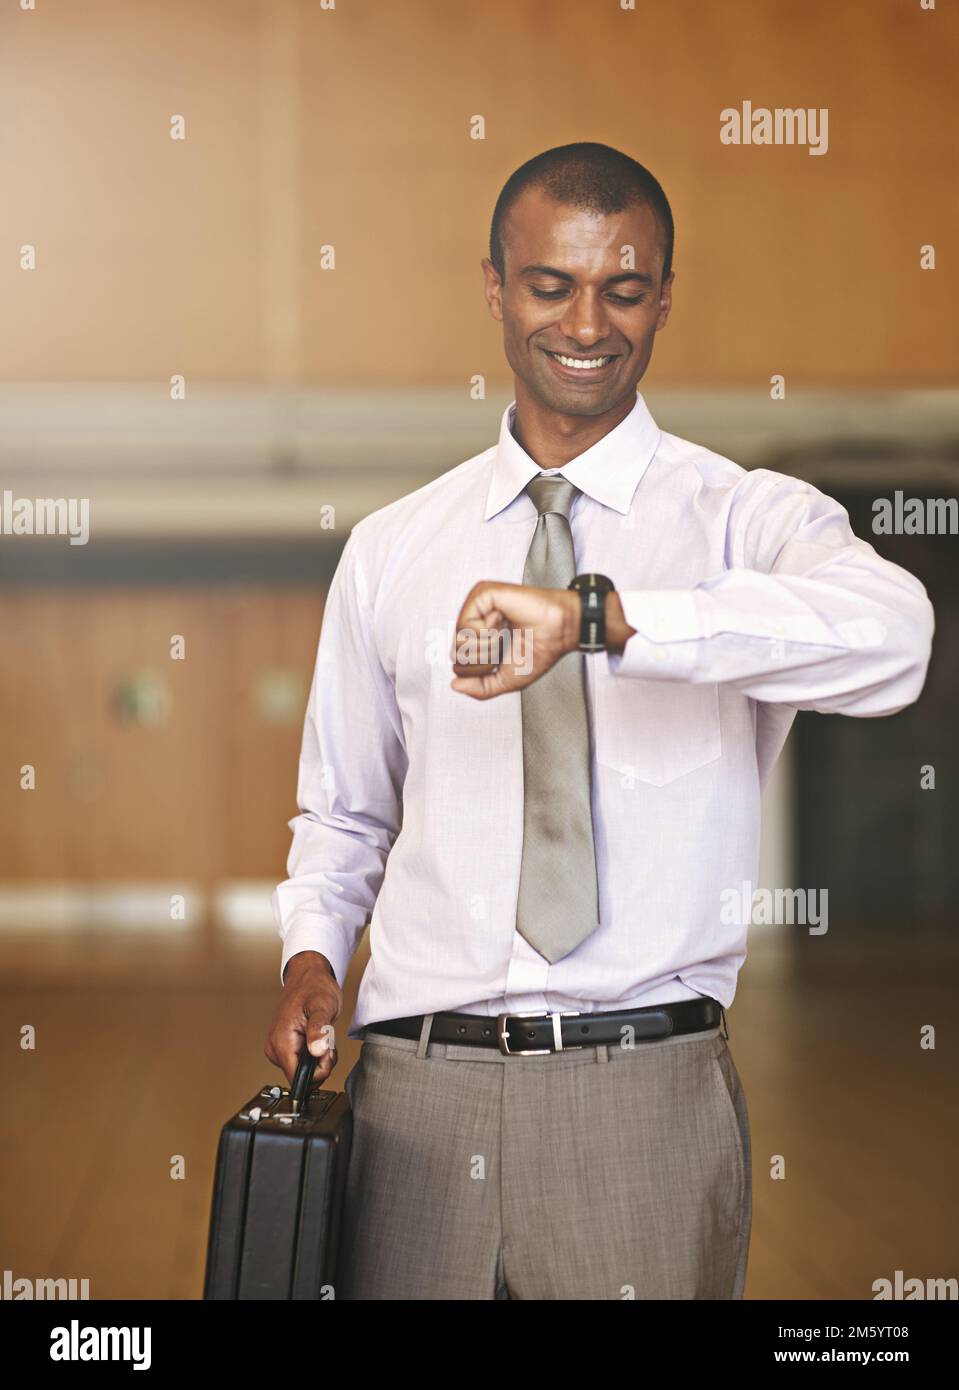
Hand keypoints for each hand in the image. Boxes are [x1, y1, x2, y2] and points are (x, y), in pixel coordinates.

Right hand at [264, 951, 342, 1087]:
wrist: (308, 978)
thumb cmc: (314, 988)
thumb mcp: (322, 1006)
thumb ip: (319, 1030)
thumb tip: (317, 1051)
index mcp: (281, 1041)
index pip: (297, 1078)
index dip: (317, 1071)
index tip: (326, 1051)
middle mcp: (275, 1049)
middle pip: (302, 1077)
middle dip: (320, 1063)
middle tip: (326, 1039)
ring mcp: (278, 1049)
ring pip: (304, 1072)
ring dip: (319, 1058)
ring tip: (322, 1035)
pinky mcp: (284, 1049)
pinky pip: (303, 1064)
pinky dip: (315, 1055)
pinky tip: (317, 1039)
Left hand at [450, 580, 579, 699]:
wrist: (559, 632)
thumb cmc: (541, 649)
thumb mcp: (506, 680)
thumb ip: (480, 689)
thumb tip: (456, 685)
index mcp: (480, 641)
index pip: (459, 665)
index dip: (482, 670)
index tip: (504, 657)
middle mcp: (476, 623)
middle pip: (456, 655)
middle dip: (484, 659)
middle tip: (505, 645)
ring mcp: (477, 608)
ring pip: (459, 641)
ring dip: (488, 645)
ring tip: (505, 632)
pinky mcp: (481, 595)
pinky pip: (465, 625)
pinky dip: (487, 630)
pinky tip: (503, 619)